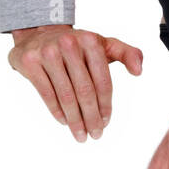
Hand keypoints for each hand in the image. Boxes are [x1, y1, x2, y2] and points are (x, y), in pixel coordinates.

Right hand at [8, 25, 142, 140]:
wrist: (39, 32)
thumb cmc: (77, 44)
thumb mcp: (103, 44)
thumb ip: (127, 53)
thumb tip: (139, 71)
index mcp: (90, 41)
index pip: (102, 80)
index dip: (105, 105)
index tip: (106, 122)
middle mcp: (68, 44)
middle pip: (84, 90)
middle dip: (91, 117)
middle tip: (95, 134)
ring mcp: (48, 53)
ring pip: (66, 95)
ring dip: (75, 120)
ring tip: (81, 135)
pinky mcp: (30, 62)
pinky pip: (47, 93)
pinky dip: (57, 111)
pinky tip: (64, 122)